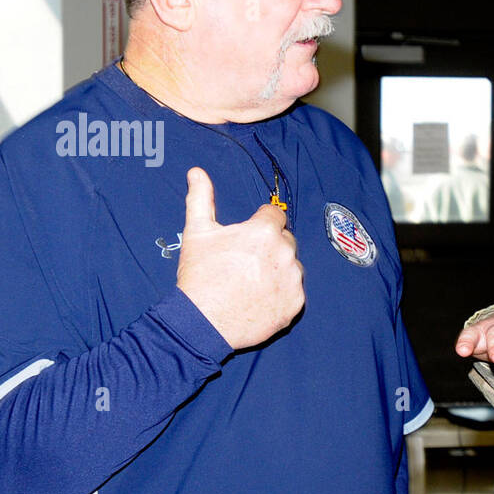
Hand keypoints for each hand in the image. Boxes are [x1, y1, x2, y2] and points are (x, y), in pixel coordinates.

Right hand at [176, 167, 304, 349]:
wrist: (203, 322)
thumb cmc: (200, 276)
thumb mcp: (197, 232)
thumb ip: (201, 198)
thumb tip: (197, 172)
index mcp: (265, 231)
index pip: (274, 216)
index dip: (259, 223)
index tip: (247, 237)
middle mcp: (285, 253)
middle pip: (285, 240)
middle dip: (270, 246)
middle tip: (246, 262)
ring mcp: (293, 280)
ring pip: (291, 266)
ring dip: (277, 269)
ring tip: (251, 282)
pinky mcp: (295, 305)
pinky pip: (294, 292)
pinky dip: (281, 294)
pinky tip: (259, 299)